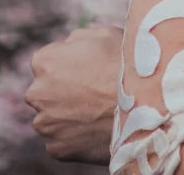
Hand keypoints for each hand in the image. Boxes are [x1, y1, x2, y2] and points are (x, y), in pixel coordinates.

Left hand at [24, 25, 123, 164]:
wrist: (147, 106)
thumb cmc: (129, 65)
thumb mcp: (107, 35)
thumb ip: (79, 39)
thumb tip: (70, 46)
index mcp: (45, 62)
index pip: (47, 61)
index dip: (70, 64)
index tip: (90, 69)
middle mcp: (36, 93)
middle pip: (46, 91)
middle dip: (65, 91)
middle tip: (96, 92)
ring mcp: (45, 123)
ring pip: (54, 117)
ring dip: (71, 115)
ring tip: (101, 111)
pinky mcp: (56, 148)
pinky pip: (64, 140)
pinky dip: (79, 135)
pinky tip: (100, 127)